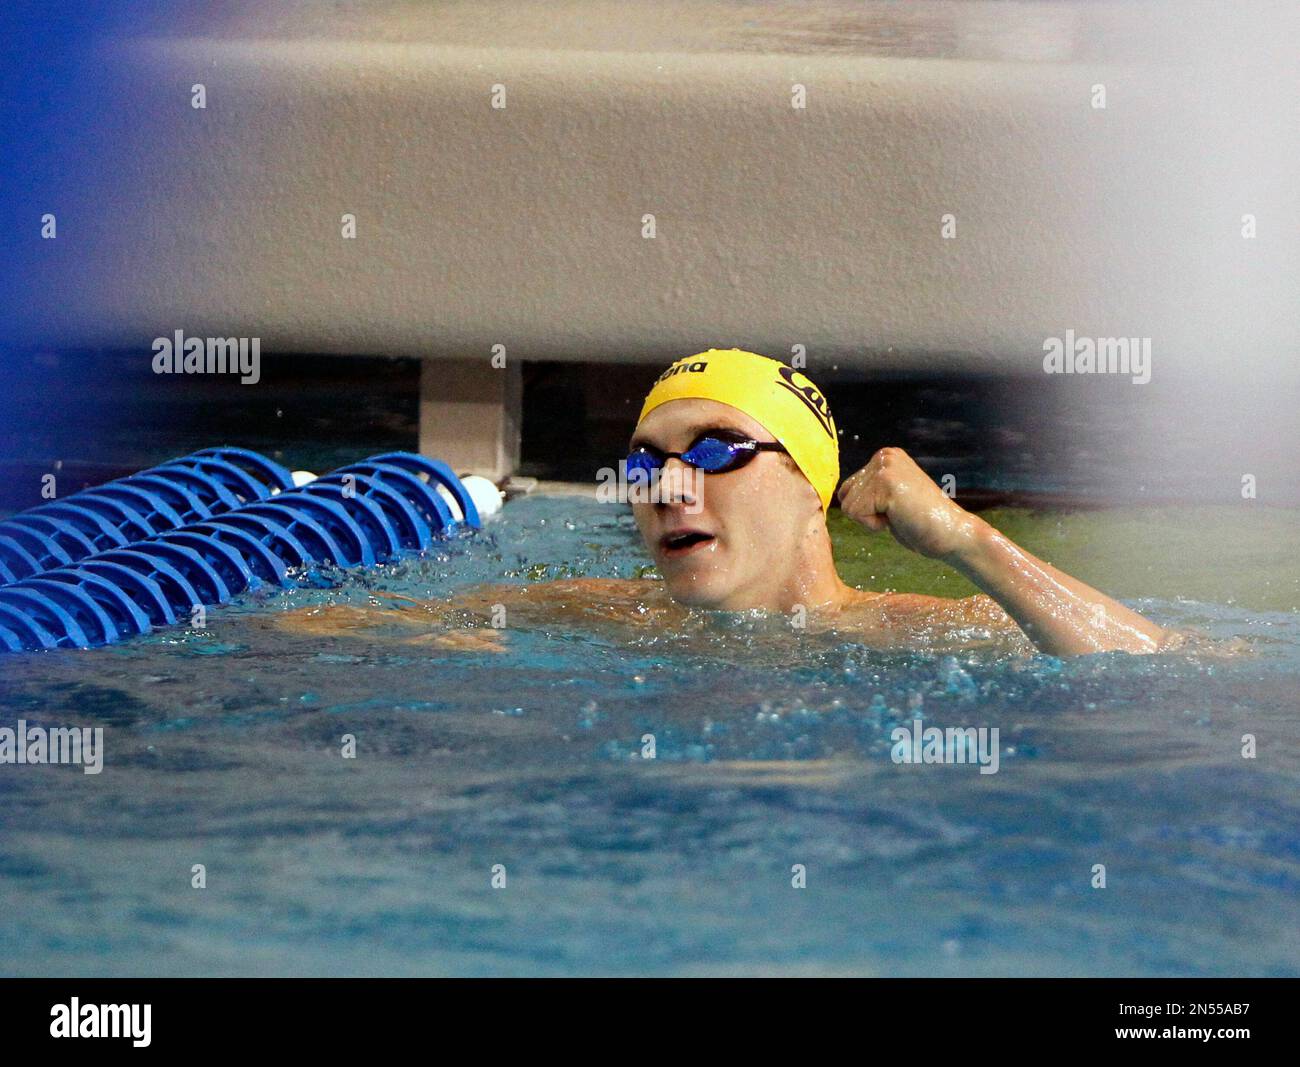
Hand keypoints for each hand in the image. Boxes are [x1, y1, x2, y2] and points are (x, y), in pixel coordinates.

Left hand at [837, 447, 982, 560]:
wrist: (952, 533)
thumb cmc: (921, 522)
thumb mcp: (888, 497)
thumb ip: (869, 490)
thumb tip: (840, 494)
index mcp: (885, 456)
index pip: (847, 489)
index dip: (867, 509)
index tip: (895, 508)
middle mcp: (884, 456)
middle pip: (844, 496)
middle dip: (867, 514)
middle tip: (899, 513)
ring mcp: (885, 468)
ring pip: (848, 506)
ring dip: (871, 519)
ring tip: (899, 514)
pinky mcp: (885, 484)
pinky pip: (856, 514)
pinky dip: (874, 525)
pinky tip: (899, 517)